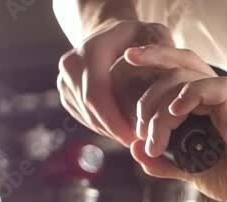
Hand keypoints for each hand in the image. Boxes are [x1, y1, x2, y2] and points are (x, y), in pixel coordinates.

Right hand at [56, 19, 174, 145]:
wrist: (109, 34)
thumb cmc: (136, 36)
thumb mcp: (152, 33)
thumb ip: (160, 48)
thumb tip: (162, 72)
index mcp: (89, 51)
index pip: (97, 94)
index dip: (115, 121)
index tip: (136, 137)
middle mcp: (71, 65)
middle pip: (90, 109)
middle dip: (115, 131)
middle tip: (139, 145)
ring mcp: (65, 81)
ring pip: (86, 117)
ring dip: (110, 132)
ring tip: (134, 140)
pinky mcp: (66, 94)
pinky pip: (84, 118)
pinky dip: (103, 128)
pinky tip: (121, 131)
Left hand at [125, 45, 226, 201]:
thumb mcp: (190, 169)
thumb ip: (163, 160)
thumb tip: (135, 151)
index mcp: (208, 101)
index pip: (177, 68)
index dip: (152, 60)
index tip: (127, 67)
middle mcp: (219, 94)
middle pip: (179, 62)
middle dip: (148, 78)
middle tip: (138, 126)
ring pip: (186, 78)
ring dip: (160, 108)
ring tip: (154, 140)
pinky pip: (212, 87)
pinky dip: (188, 96)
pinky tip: (175, 114)